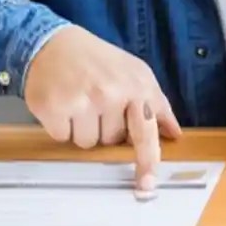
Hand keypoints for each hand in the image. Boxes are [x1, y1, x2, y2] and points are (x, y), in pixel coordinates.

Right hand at [24, 26, 182, 192]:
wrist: (52, 42)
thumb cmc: (97, 60)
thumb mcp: (135, 73)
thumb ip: (156, 103)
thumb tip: (174, 133)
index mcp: (135, 86)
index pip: (145, 133)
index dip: (147, 162)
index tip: (147, 184)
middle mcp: (109, 93)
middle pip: (111, 141)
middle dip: (103, 127)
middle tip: (95, 101)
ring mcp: (81, 101)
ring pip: (86, 143)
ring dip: (81, 128)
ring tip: (77, 100)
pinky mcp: (54, 107)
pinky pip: (62, 137)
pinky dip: (60, 125)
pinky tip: (60, 102)